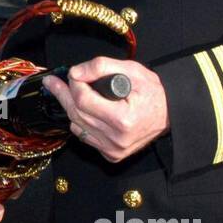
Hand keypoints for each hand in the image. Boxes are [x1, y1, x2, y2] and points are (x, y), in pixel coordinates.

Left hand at [43, 57, 169, 162]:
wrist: (170, 114)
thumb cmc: (153, 92)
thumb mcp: (132, 71)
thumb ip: (102, 67)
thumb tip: (75, 72)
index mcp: (123, 120)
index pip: (84, 101)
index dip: (74, 84)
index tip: (73, 73)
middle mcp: (116, 139)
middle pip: (77, 114)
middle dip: (63, 94)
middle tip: (52, 82)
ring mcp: (113, 150)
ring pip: (78, 126)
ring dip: (70, 108)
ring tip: (63, 92)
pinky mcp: (112, 155)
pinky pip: (86, 136)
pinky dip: (80, 122)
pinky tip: (80, 110)